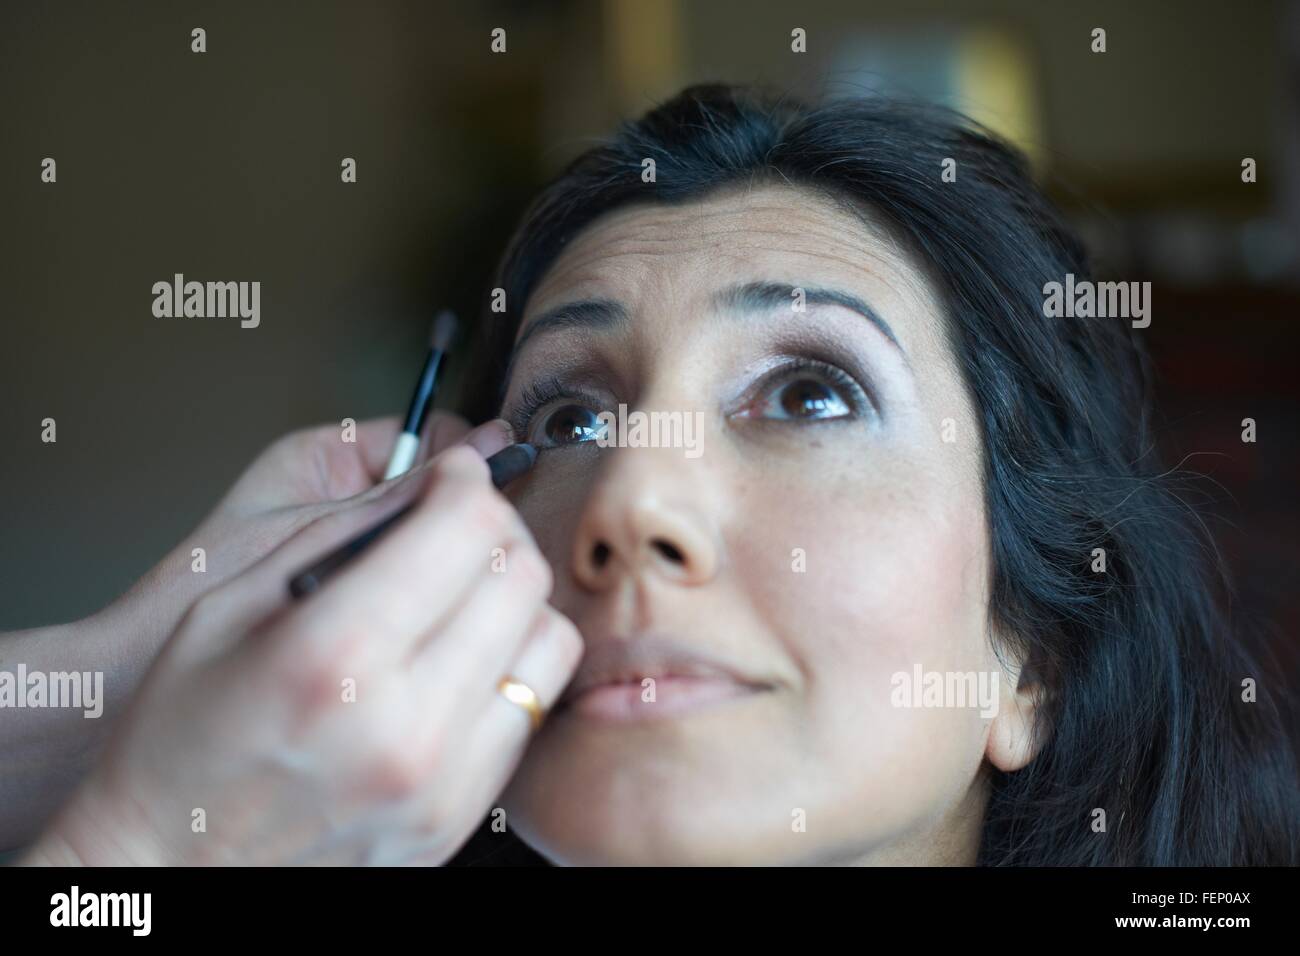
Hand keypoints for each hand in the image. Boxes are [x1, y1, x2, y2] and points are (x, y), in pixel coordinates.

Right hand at [28, 444, 582, 865]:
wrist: (173, 864)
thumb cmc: (179, 737)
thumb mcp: (228, 605)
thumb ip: (340, 536)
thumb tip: (428, 487)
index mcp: (333, 658)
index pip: (464, 532)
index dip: (465, 482)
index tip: (452, 475)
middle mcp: (403, 725)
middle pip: (521, 579)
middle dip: (497, 527)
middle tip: (460, 523)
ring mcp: (441, 781)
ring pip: (548, 642)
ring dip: (515, 598)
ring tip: (464, 593)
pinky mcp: (459, 815)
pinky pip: (531, 710)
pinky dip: (509, 664)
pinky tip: (459, 658)